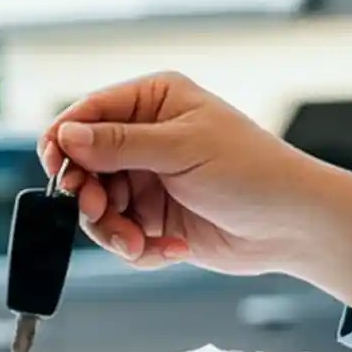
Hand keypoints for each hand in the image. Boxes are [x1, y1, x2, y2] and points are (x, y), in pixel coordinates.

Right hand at [39, 72, 351, 311]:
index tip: (60, 170)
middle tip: (99, 211)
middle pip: (84, 167)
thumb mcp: (181, 149)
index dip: (65, 142)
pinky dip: (138, 248)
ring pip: (98, 208)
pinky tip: (169, 249)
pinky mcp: (153, 219)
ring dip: (113, 231)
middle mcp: (146, 139)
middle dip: (90, 197)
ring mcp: (148, 180)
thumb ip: (119, 143)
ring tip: (138, 242)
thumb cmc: (253, 173)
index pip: (88, 114)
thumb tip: (68, 135)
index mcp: (154, 102)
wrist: (291, 227)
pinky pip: (120, 236)